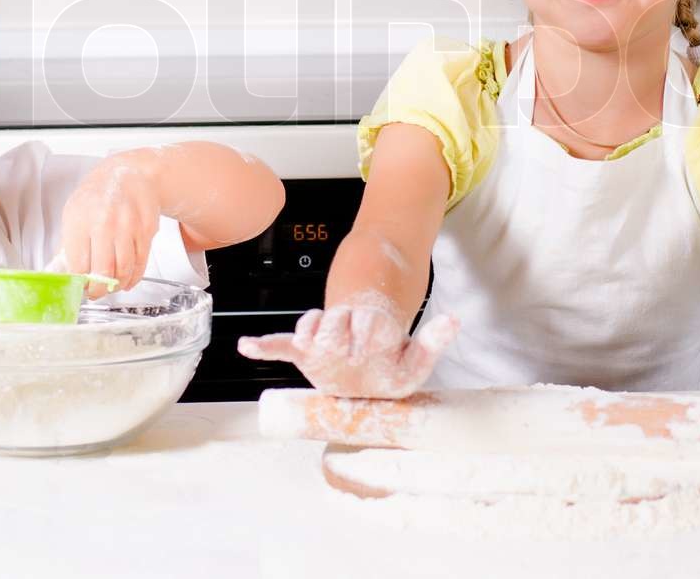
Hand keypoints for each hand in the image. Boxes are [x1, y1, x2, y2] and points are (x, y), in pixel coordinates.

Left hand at [61, 151, 162, 295]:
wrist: (130, 174)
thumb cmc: (98, 194)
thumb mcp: (73, 213)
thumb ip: (68, 245)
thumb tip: (59, 274)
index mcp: (80, 220)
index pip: (79, 265)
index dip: (80, 283)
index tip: (81, 288)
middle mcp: (105, 223)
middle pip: (103, 271)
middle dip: (99, 290)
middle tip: (96, 293)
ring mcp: (128, 226)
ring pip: (124, 270)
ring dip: (118, 285)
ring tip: (112, 286)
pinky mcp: (146, 230)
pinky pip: (141, 263)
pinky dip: (134, 277)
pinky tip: (127, 279)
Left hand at [237, 305, 458, 398]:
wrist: (364, 380)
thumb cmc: (389, 363)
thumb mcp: (417, 359)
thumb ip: (435, 341)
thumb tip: (453, 320)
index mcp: (368, 366)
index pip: (369, 332)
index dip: (372, 325)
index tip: (376, 330)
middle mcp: (339, 367)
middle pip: (335, 328)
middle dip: (345, 319)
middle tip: (357, 329)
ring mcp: (317, 361)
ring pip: (311, 329)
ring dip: (320, 322)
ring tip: (339, 331)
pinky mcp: (301, 354)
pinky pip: (279, 348)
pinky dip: (263, 346)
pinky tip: (246, 345)